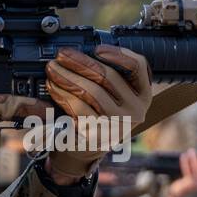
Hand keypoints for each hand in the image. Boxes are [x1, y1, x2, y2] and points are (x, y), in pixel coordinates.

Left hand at [43, 45, 151, 177]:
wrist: (90, 147)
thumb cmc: (101, 113)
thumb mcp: (115, 95)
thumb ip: (108, 75)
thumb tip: (82, 52)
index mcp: (143, 95)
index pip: (137, 66)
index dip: (117, 53)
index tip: (96, 48)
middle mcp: (135, 110)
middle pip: (107, 77)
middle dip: (80, 62)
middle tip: (62, 55)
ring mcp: (118, 124)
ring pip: (91, 92)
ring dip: (67, 77)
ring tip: (53, 69)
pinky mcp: (98, 135)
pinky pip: (78, 108)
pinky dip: (62, 94)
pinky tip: (53, 87)